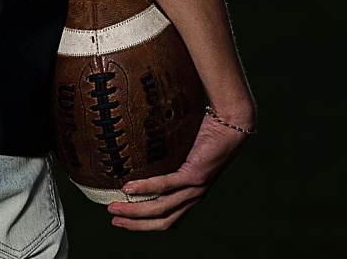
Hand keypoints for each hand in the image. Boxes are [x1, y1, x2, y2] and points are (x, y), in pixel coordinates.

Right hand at [108, 110, 251, 230]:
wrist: (232, 123)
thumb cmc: (206, 131)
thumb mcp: (183, 152)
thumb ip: (167, 158)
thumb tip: (139, 148)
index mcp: (192, 194)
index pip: (169, 219)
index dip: (146, 224)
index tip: (123, 221)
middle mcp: (194, 196)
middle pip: (163, 221)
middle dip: (136, 224)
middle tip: (113, 221)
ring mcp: (196, 187)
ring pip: (162, 208)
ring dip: (135, 212)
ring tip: (114, 208)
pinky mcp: (195, 174)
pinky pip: (166, 185)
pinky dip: (146, 189)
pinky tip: (128, 189)